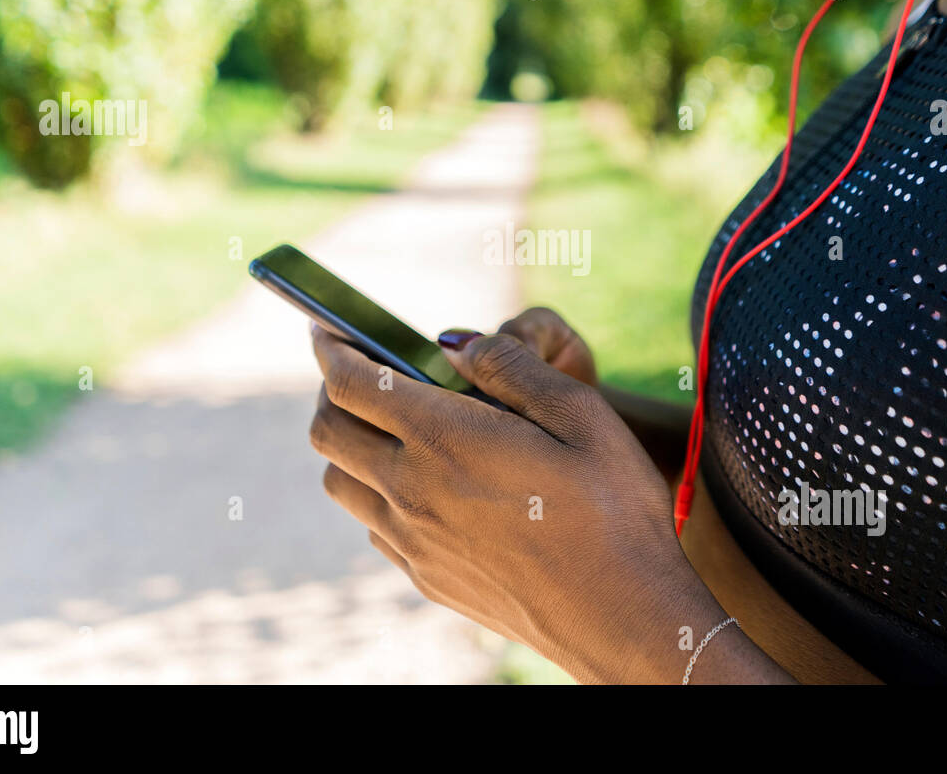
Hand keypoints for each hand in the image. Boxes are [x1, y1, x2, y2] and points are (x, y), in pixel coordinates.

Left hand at [308, 320, 735, 681]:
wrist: (621, 617)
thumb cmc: (612, 510)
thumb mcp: (580, 413)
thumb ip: (511, 366)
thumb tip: (457, 343)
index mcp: (444, 440)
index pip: (351, 383)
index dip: (329, 347)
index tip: (325, 329)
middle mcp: (412, 491)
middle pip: (327, 431)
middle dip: (331, 391)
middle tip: (358, 373)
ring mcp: (413, 541)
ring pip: (340, 482)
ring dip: (348, 446)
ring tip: (387, 429)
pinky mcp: (426, 578)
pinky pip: (373, 526)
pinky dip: (377, 493)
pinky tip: (422, 486)